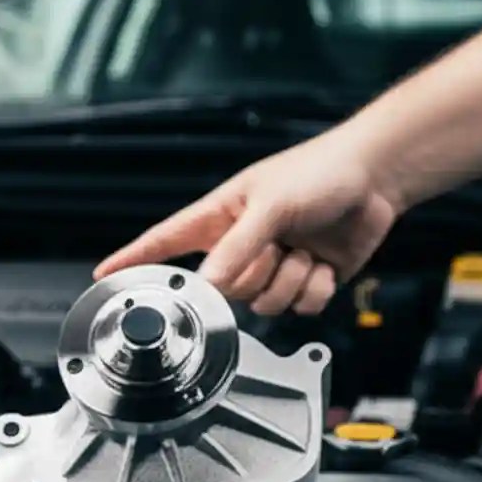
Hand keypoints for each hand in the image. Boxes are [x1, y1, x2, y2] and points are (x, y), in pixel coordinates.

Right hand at [94, 132, 402, 315]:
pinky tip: (324, 261)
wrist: (375, 179)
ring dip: (291, 280)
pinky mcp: (303, 281)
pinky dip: (316, 288)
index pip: (165, 242)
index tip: (105, 277)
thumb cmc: (320, 172)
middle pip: (224, 290)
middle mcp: (241, 246)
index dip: (134, 259)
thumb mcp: (271, 207)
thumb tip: (209, 286)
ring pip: (264, 304)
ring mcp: (273, 266)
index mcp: (220, 218)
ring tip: (305, 248)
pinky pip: (299, 309)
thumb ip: (237, 248)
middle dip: (255, 274)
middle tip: (277, 245)